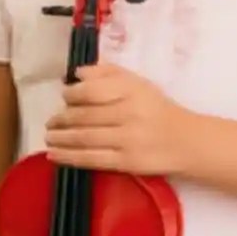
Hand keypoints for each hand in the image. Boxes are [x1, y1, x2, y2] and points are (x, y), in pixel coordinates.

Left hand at [45, 64, 192, 174]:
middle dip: (61, 119)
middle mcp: (128, 113)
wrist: (187, 141)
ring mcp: (127, 139)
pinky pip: (92, 159)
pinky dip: (69, 157)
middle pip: (84, 116)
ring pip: (84, 138)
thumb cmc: (156, 109)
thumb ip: (106, 73)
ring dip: (60, 138)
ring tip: (48, 137)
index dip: (72, 95)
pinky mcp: (127, 162)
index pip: (91, 91)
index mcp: (131, 90)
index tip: (64, 97)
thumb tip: (77, 73)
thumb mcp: (137, 83)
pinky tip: (54, 155)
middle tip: (50, 122)